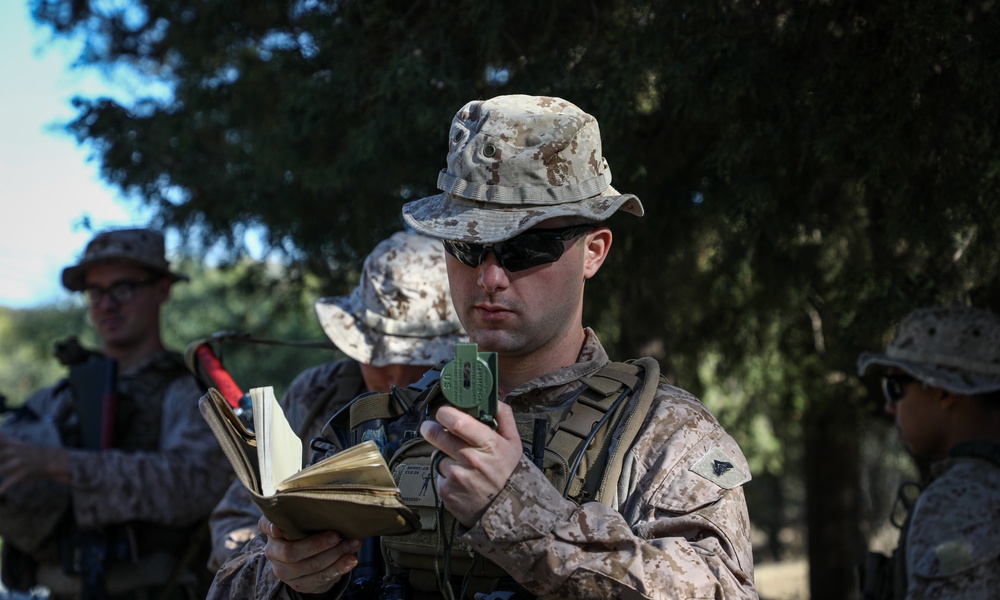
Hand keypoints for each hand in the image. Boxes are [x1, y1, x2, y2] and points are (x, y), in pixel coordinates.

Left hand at [0, 433, 69, 495]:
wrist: (51, 459)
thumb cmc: (30, 452)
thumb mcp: (17, 443)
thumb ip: (3, 440)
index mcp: (10, 445)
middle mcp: (13, 452)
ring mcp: (18, 462)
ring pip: (0, 470)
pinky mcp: (23, 473)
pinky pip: (11, 481)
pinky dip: (4, 488)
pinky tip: (0, 492)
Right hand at [260, 515, 360, 594]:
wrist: (305, 563)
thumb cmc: (306, 532)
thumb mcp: (302, 519)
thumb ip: (307, 511)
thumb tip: (332, 501)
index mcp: (271, 530)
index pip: (266, 526)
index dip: (271, 528)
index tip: (279, 529)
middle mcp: (273, 552)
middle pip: (291, 552)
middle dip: (317, 544)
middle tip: (336, 535)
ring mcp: (285, 571)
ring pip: (310, 566)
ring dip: (335, 555)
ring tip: (353, 544)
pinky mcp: (300, 583)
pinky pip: (321, 578)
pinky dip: (339, 567)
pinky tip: (351, 560)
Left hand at [419, 402, 521, 526]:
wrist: (509, 513)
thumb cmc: (511, 474)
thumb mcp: (514, 442)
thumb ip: (503, 416)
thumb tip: (490, 397)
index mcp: (489, 444)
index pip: (457, 422)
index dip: (445, 413)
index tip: (443, 412)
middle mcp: (471, 460)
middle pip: (438, 436)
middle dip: (431, 429)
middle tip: (431, 427)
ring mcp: (457, 478)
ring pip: (438, 456)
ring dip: (444, 456)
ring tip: (461, 464)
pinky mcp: (447, 493)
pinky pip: (439, 476)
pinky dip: (446, 475)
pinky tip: (461, 480)